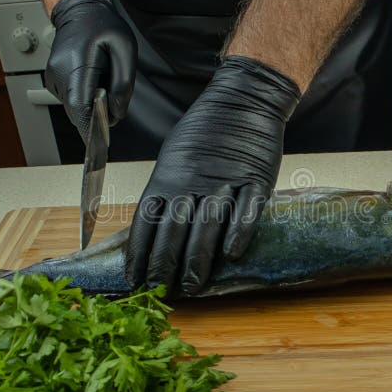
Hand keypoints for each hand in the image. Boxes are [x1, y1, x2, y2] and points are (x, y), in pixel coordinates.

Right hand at [45, 0, 136, 139]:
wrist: (80, 9)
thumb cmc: (103, 25)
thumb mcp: (125, 49)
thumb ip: (123, 84)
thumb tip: (117, 112)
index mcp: (77, 64)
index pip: (79, 106)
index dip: (89, 127)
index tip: (98, 143)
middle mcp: (59, 72)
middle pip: (76, 111)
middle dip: (96, 116)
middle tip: (113, 103)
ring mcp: (53, 76)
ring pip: (73, 108)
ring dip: (90, 106)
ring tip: (102, 81)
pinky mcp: (53, 79)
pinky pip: (70, 100)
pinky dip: (83, 99)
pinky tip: (92, 81)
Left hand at [127, 56, 301, 295]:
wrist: (244, 99)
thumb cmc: (207, 130)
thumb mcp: (175, 157)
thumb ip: (167, 192)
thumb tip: (154, 228)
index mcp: (169, 177)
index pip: (147, 221)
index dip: (140, 252)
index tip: (135, 278)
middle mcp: (193, 181)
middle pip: (173, 229)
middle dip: (164, 265)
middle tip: (161, 291)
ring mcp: (226, 181)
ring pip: (207, 226)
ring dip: (198, 259)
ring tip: (192, 286)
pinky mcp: (256, 180)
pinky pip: (247, 209)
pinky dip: (239, 231)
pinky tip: (232, 253)